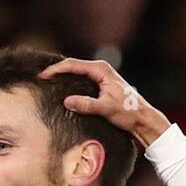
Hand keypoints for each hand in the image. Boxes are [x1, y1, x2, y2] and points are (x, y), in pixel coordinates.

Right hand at [37, 57, 170, 146]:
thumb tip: (67, 101)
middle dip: (57, 71)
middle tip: (41, 78)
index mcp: (101, 70)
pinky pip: (83, 81)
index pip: (72, 65)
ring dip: (64, 77)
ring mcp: (102, 77)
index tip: (42, 76)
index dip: (56, 70)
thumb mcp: (105, 109)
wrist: (143, 120)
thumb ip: (86, 104)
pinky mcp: (103, 86)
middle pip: (73, 66)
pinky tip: (64, 91)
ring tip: (49, 83)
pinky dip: (72, 84)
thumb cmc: (128, 113)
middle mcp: (101, 70)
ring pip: (78, 74)